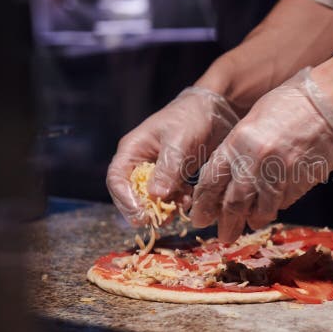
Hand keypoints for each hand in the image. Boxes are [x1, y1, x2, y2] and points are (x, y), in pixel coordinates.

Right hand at [106, 87, 237, 225]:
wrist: (215, 110)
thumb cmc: (192, 118)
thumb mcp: (179, 141)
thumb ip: (168, 168)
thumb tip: (155, 195)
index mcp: (132, 150)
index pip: (117, 179)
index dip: (124, 199)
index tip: (140, 214)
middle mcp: (140, 162)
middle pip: (131, 193)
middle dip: (143, 208)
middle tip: (156, 221)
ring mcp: (157, 170)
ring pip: (151, 197)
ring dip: (162, 208)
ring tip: (177, 211)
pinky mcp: (173, 176)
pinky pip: (169, 195)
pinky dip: (177, 201)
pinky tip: (188, 201)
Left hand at [191, 67, 332, 241]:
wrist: (328, 103)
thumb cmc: (289, 103)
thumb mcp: (253, 120)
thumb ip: (239, 149)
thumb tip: (230, 177)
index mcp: (237, 143)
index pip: (212, 180)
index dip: (204, 202)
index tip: (200, 216)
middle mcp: (255, 162)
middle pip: (234, 203)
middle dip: (226, 224)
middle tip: (222, 237)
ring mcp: (280, 175)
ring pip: (261, 210)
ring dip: (254, 220)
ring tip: (250, 225)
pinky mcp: (301, 183)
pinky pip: (284, 202)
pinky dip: (276, 206)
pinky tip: (274, 205)